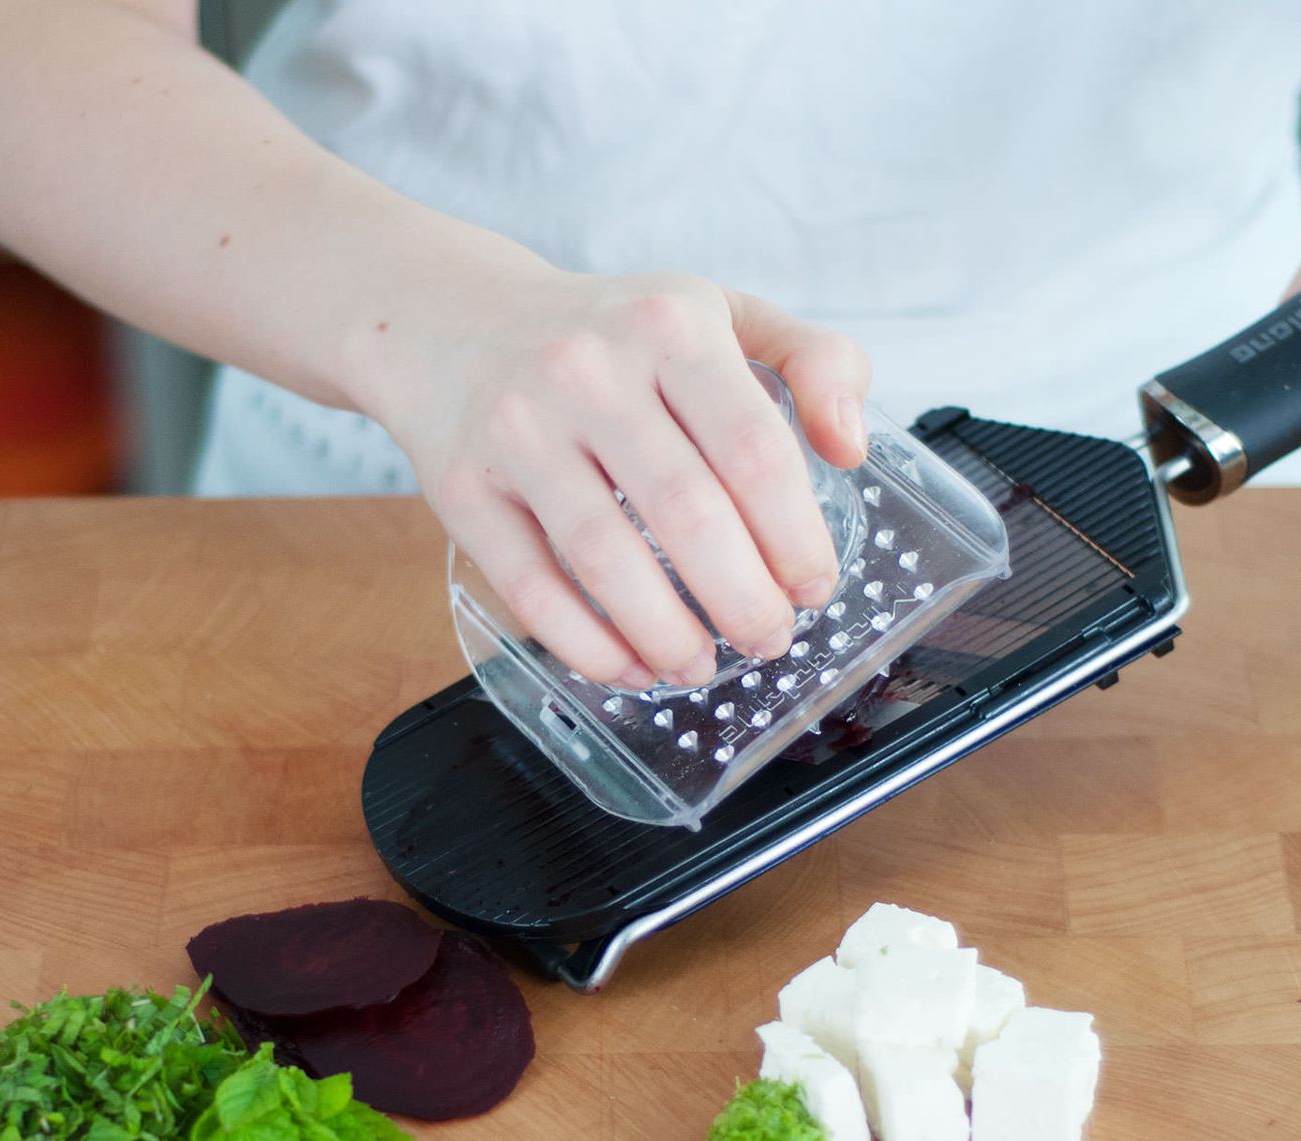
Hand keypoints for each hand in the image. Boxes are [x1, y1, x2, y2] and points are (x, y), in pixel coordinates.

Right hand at [368, 260, 870, 689]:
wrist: (451, 320)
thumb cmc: (610, 334)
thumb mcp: (719, 313)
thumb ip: (813, 361)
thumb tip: (849, 449)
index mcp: (668, 326)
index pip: (753, 449)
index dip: (794, 537)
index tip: (813, 587)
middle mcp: (587, 371)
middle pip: (686, 513)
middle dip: (743, 600)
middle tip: (769, 638)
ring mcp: (518, 429)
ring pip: (605, 559)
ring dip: (668, 635)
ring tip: (701, 665)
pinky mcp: (462, 488)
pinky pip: (531, 587)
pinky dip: (588, 645)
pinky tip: (631, 666)